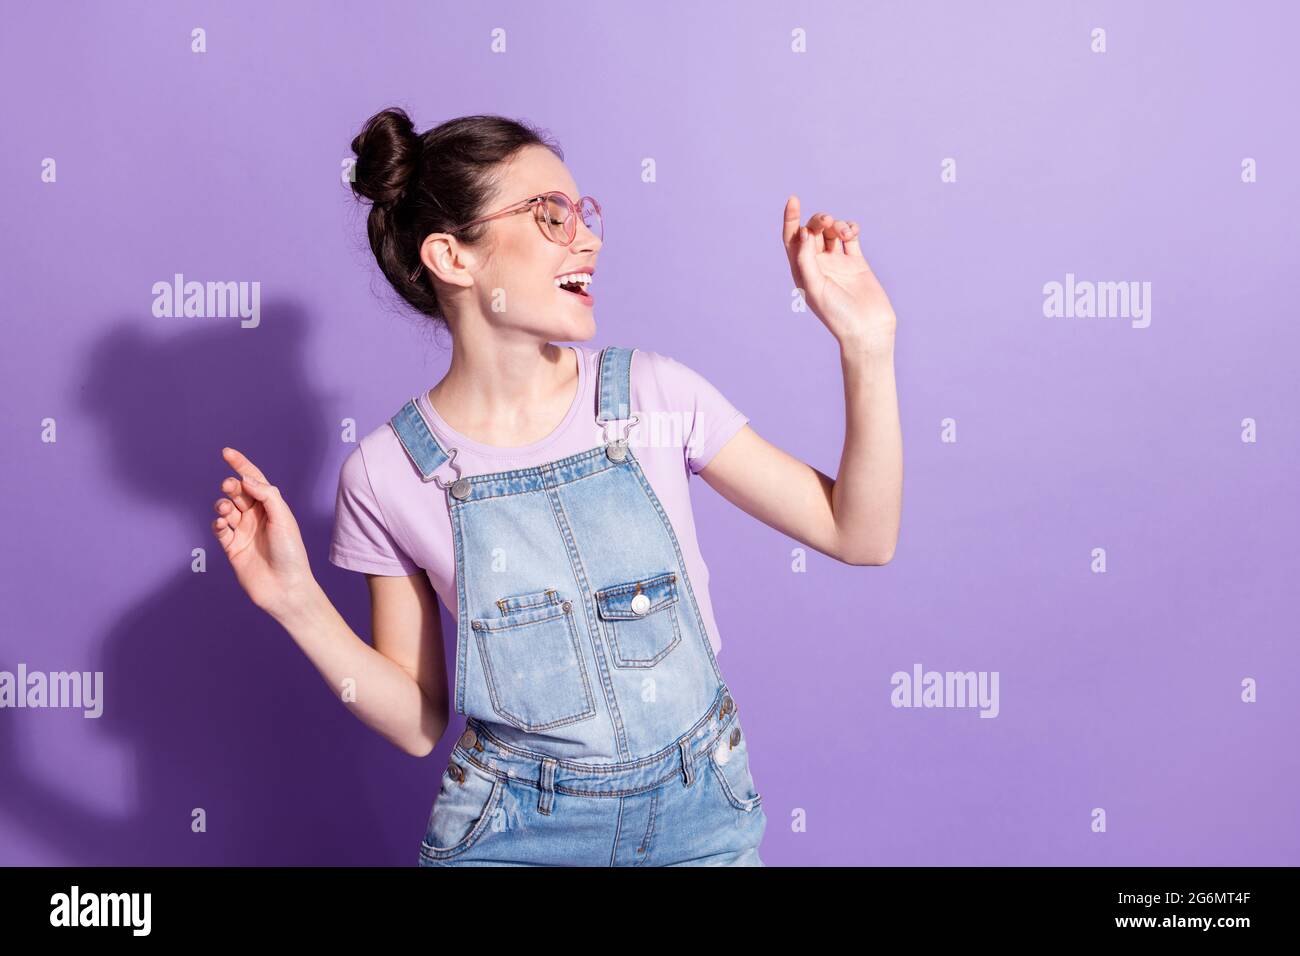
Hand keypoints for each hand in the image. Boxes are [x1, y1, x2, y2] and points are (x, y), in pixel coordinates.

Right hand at [211, 447, 315, 619]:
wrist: (285, 588)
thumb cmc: (290, 553)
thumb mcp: (283, 519)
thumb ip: (266, 495)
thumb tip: (247, 478)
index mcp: (272, 507)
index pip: (254, 480)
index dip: (241, 465)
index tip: (227, 452)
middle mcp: (257, 517)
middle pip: (238, 493)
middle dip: (231, 486)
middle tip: (229, 487)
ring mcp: (243, 532)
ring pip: (226, 509)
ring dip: (222, 504)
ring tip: (226, 509)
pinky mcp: (232, 547)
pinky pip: (219, 529)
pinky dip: (217, 523)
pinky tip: (222, 524)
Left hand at [781, 195, 896, 355]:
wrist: (867, 329)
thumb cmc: (837, 314)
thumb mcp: (814, 287)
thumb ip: (805, 259)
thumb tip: (803, 232)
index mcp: (801, 271)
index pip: (792, 239)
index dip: (790, 219)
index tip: (793, 199)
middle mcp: (817, 265)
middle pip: (813, 231)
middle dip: (818, 220)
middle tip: (827, 222)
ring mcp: (838, 263)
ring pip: (832, 232)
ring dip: (836, 224)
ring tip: (844, 232)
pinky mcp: (857, 262)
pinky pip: (851, 237)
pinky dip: (850, 228)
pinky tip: (852, 232)